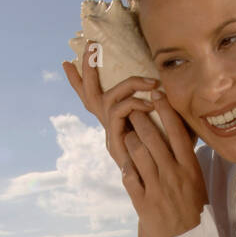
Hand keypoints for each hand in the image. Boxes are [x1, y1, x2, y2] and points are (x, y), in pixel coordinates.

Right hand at [61, 43, 159, 171]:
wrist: (163, 190)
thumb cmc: (170, 157)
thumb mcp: (168, 129)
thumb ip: (165, 112)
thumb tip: (170, 89)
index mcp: (115, 121)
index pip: (92, 98)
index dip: (78, 82)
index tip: (65, 63)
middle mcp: (108, 125)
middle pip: (89, 95)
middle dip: (87, 70)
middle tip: (90, 47)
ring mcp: (111, 133)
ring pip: (108, 99)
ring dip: (130, 85)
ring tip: (151, 82)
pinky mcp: (116, 142)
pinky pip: (118, 112)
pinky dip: (133, 103)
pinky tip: (149, 104)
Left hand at [121, 92, 208, 236]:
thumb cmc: (197, 213)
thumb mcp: (198, 184)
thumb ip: (187, 162)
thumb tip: (182, 140)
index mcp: (191, 169)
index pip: (177, 131)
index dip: (166, 109)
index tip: (157, 95)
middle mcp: (173, 175)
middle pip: (152, 137)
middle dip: (140, 119)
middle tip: (134, 110)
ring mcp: (157, 189)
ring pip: (137, 152)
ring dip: (129, 139)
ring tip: (128, 133)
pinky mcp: (143, 203)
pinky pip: (129, 176)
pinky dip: (126, 167)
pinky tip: (127, 163)